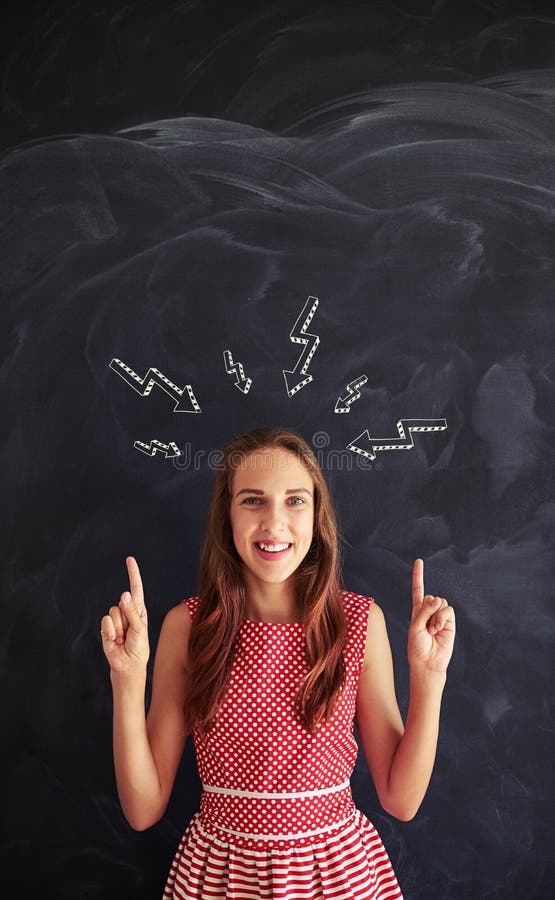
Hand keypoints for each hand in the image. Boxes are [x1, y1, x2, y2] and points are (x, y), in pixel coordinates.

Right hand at [100, 556, 149, 674]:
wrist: (127, 665)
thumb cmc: (138, 648)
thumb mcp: (140, 629)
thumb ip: (132, 611)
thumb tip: (124, 593)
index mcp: (139, 610)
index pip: (136, 588)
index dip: (133, 574)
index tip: (129, 559)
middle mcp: (127, 612)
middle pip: (123, 601)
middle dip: (127, 616)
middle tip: (130, 632)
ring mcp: (116, 619)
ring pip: (114, 611)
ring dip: (120, 627)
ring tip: (123, 637)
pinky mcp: (106, 627)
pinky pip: (106, 621)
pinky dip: (111, 631)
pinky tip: (115, 640)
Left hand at [408, 558, 455, 674]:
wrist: (427, 662)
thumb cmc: (417, 646)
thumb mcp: (415, 626)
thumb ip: (424, 610)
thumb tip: (438, 598)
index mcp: (417, 610)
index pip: (418, 590)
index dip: (418, 575)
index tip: (419, 561)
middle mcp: (429, 611)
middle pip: (431, 597)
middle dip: (427, 609)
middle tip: (425, 627)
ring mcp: (440, 616)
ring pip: (440, 603)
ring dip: (435, 616)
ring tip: (431, 631)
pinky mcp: (450, 621)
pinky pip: (448, 610)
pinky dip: (442, 618)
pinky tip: (437, 629)